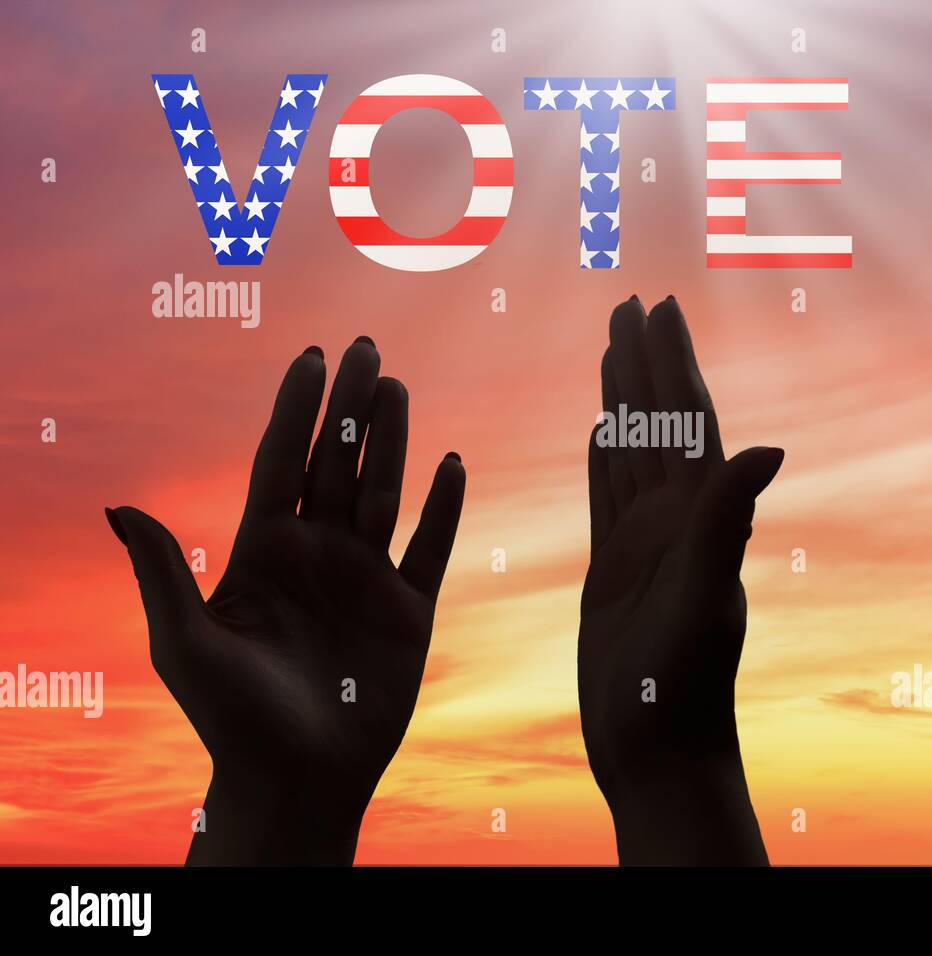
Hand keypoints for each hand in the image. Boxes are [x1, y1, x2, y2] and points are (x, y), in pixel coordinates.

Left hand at [106, 338, 464, 864]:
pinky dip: (445, 508)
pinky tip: (452, 464)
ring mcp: (366, 576)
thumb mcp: (184, 642)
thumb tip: (118, 507)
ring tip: (396, 387)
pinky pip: (430, 547)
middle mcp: (317, 553)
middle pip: (335, 463)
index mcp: (264, 550)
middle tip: (364, 348)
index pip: (281, 462)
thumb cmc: (232, 718)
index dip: (295, 410)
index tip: (309, 357)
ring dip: (391, 440)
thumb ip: (163, 571)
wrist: (297, 778)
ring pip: (383, 491)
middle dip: (348, 406)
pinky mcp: (409, 609)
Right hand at [580, 296, 781, 864]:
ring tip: (614, 349)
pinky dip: (603, 453)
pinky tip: (600, 426)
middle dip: (646, 362)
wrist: (657, 746)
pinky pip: (605, 492)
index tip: (662, 307)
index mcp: (699, 515)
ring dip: (623, 397)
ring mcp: (643, 540)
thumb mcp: (703, 597)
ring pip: (629, 448)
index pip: (687, 420)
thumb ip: (725, 521)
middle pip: (657, 422)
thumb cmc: (684, 684)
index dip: (675, 362)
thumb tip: (769, 446)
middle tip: (632, 303)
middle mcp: (674, 518)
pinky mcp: (612, 566)